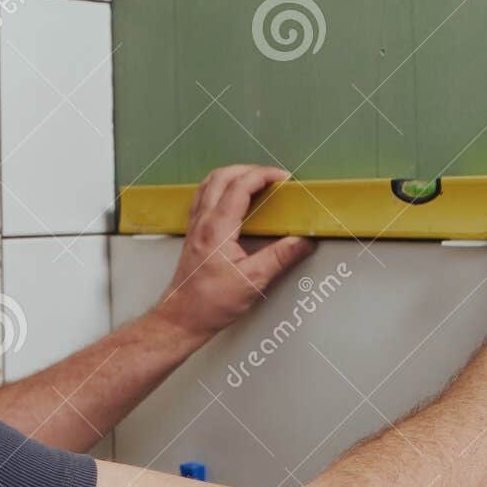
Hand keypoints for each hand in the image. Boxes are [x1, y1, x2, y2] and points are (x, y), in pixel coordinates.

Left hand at [153, 165, 317, 340]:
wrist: (182, 317)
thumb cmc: (211, 303)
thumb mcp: (253, 281)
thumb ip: (280, 256)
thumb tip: (303, 241)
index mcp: (217, 228)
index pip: (240, 186)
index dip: (263, 175)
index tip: (283, 178)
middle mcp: (202, 221)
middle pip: (222, 176)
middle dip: (250, 170)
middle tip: (272, 177)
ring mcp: (195, 226)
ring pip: (209, 183)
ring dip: (233, 175)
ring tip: (255, 181)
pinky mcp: (193, 233)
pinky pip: (203, 197)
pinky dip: (220, 188)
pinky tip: (231, 198)